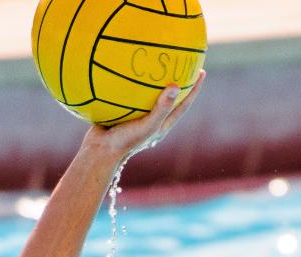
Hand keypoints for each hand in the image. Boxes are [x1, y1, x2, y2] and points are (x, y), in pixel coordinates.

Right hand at [82, 70, 205, 162]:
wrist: (99, 150)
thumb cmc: (126, 141)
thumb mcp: (147, 126)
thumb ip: (162, 108)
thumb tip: (176, 86)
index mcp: (162, 125)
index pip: (183, 104)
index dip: (194, 89)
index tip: (201, 72)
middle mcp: (152, 121)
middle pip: (169, 99)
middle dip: (178, 82)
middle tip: (183, 63)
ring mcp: (137, 117)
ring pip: (149, 96)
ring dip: (154, 81)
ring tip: (157, 62)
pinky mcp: (122, 113)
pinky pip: (130, 94)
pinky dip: (131, 82)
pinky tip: (127, 67)